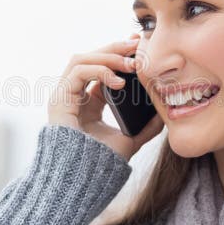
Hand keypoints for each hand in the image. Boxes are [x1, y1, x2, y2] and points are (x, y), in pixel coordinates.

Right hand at [48, 33, 164, 161]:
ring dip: (108, 55)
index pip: (101, 69)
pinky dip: (100, 70)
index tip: (138, 46)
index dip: (118, 54)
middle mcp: (73, 95)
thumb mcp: (129, 140)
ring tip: (130, 63)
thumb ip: (145, 127)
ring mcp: (63, 96)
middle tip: (137, 44)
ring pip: (82, 59)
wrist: (83, 181)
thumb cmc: (101, 164)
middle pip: (91, 58)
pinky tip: (119, 81)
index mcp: (88, 103)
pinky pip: (78, 71)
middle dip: (115, 48)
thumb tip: (165, 113)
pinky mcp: (59, 98)